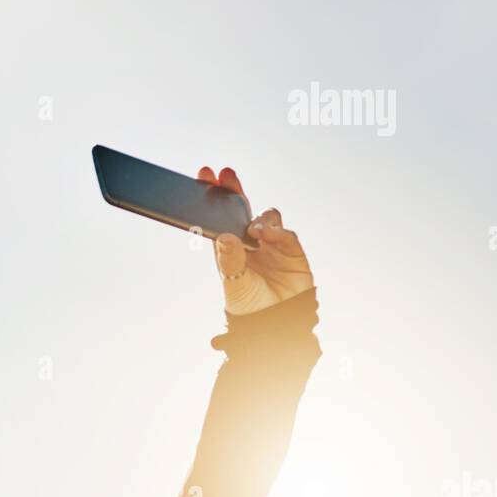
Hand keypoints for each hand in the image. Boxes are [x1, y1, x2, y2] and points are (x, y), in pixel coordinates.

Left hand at [196, 165, 313, 315]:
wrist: (277, 322)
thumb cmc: (250, 306)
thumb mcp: (235, 286)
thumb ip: (230, 263)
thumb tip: (224, 237)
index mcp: (230, 248)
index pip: (219, 217)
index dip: (214, 196)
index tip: (205, 175)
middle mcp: (249, 241)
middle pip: (240, 208)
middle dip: (233, 190)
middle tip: (223, 174)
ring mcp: (271, 242)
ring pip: (265, 216)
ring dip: (258, 217)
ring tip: (252, 231)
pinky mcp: (291, 248)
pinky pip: (284, 232)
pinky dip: (275, 231)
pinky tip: (265, 235)